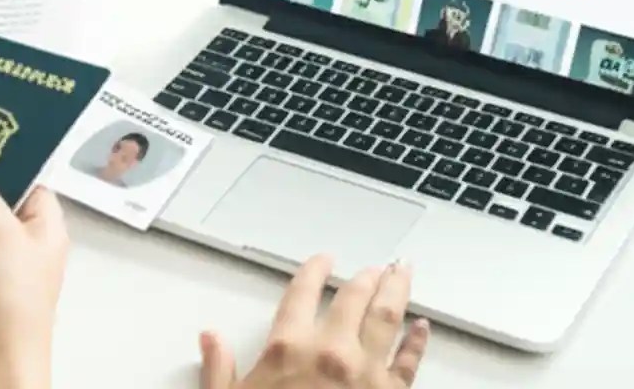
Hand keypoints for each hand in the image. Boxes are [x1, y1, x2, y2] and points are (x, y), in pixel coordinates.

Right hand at [199, 255, 430, 388]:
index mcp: (288, 349)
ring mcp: (367, 374)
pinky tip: (423, 328)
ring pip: (388, 318)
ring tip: (402, 274)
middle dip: (365, 277)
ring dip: (397, 291)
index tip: (322, 260)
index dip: (314, 270)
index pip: (302, 293)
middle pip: (354, 298)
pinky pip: (410, 363)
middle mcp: (331, 352)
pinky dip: (418, 342)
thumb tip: (210, 339)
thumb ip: (219, 369)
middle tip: (373, 267)